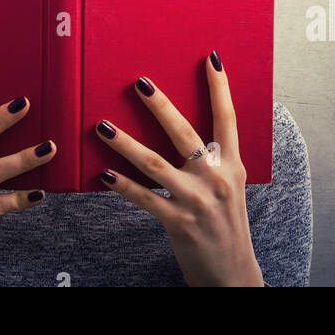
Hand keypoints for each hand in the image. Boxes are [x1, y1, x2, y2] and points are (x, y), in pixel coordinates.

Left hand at [95, 51, 264, 286]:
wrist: (233, 275)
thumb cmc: (227, 226)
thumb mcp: (230, 188)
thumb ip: (215, 160)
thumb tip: (192, 133)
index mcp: (232, 166)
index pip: (227, 119)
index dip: (220, 88)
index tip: (210, 59)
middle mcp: (215, 178)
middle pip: (185, 133)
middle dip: (160, 106)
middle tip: (139, 82)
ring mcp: (196, 200)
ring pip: (155, 163)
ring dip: (126, 143)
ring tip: (102, 126)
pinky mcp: (178, 221)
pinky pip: (145, 197)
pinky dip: (122, 184)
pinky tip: (102, 173)